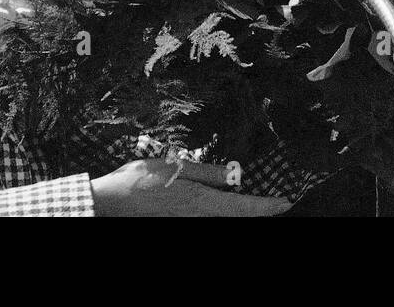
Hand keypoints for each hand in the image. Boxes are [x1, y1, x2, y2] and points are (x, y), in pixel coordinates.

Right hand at [90, 159, 290, 216]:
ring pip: (222, 221)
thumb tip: (234, 176)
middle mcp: (198, 218)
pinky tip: (224, 206)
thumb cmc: (139, 182)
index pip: (243, 207)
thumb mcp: (176, 168)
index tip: (285, 203)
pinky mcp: (177, 224)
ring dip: (238, 213)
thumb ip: (207, 173)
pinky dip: (221, 214)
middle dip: (256, 212)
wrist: (108, 204)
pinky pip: (206, 220)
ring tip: (255, 205)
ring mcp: (187, 224)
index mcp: (201, 202)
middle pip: (235, 218)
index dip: (266, 206)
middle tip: (276, 204)